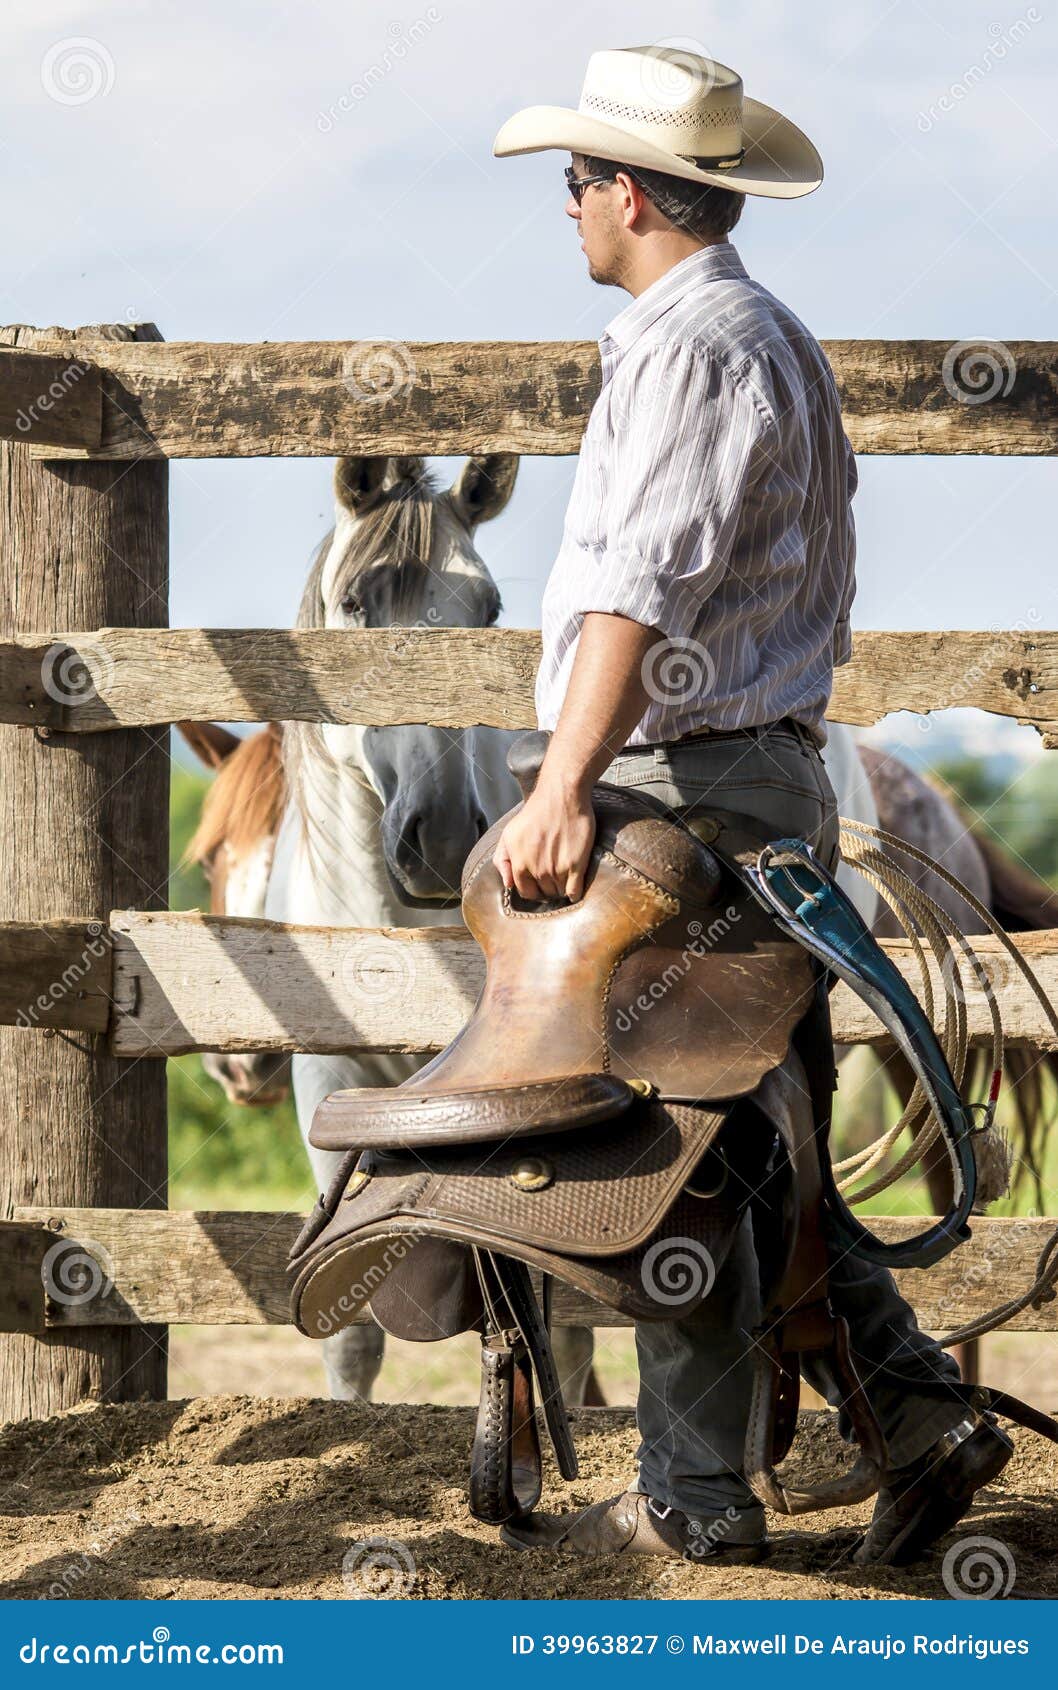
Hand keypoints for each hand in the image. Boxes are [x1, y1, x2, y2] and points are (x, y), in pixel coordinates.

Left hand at [493, 778, 595, 901]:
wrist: (560, 797)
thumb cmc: (534, 813)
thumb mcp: (509, 834)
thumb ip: (502, 860)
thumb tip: (508, 885)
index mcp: (519, 864)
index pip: (526, 892)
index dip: (534, 889)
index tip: (540, 882)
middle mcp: (537, 870)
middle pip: (545, 893)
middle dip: (548, 887)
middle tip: (554, 874)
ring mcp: (557, 869)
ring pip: (560, 893)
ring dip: (562, 886)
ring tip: (565, 872)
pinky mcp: (576, 865)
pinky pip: (575, 892)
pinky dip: (575, 892)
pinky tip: (575, 880)